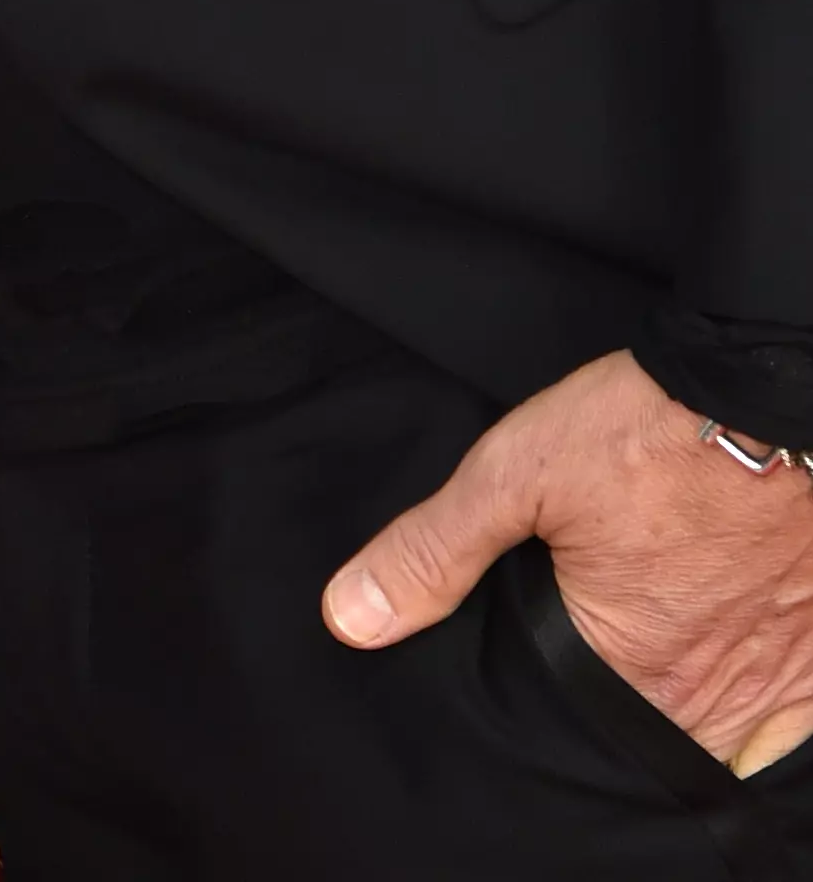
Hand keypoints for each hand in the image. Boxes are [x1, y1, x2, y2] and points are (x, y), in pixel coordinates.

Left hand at [324, 349, 812, 768]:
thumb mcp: (514, 473)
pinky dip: (761, 705)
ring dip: (691, 704)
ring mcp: (775, 677)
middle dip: (626, 703)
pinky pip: (789, 721)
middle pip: (654, 733)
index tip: (545, 658)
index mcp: (627, 667)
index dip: (558, 701)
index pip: (577, 729)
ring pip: (724, 731)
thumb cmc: (648, 426)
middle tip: (607, 644)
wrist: (771, 386)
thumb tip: (350, 618)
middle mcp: (706, 694)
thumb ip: (435, 552)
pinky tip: (728, 658)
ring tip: (661, 646)